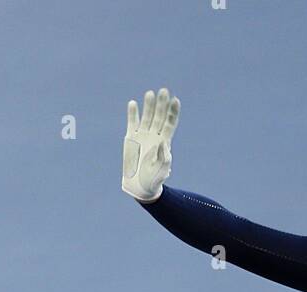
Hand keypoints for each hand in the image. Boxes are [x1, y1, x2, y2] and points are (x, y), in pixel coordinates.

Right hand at [122, 87, 179, 202]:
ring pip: (146, 117)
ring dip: (148, 105)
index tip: (176, 101)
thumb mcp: (162, 170)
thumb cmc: (154, 179)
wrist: (141, 185)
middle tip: (164, 91)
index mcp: (164, 142)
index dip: (173, 113)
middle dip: (162, 104)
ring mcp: (142, 135)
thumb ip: (164, 158)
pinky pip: (132, 123)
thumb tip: (164, 143)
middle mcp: (154, 136)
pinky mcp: (131, 138)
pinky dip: (132, 113)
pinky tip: (133, 103)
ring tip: (150, 93)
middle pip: (159, 117)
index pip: (170, 124)